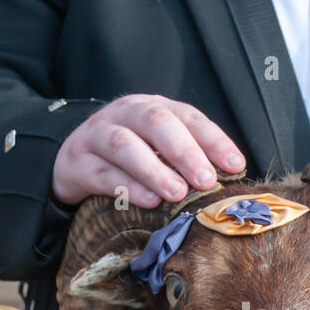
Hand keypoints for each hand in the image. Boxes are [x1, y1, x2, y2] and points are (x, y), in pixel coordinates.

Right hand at [51, 94, 245, 208]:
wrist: (74, 163)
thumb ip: (188, 160)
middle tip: (206, 181)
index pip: (188, 117)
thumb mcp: (158, 152)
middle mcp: (125, 114)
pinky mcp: (77, 161)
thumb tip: (229, 182)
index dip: (213, 140)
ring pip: (124, 145)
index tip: (235, 165)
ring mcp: (97, 134)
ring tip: (177, 193)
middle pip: (156, 123)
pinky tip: (149, 202)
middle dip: (185, 152)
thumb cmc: (129, 160)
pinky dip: (127, 187)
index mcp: (153, 108)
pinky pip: (102, 173)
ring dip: (154, 169)